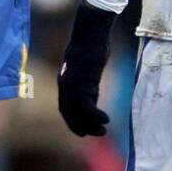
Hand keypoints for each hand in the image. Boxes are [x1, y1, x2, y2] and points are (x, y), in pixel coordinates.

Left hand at [58, 0, 117, 136]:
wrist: (90, 36)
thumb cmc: (91, 48)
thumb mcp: (86, 69)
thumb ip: (86, 82)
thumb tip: (91, 95)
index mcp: (64, 82)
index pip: (65, 108)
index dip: (72, 122)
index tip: (81, 132)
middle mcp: (65, 86)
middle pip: (70, 113)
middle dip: (81, 127)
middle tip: (97, 134)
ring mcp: (73, 85)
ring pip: (78, 113)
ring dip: (91, 125)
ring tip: (103, 131)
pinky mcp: (83, 83)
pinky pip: (88, 107)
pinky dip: (96, 116)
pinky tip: (107, 120)